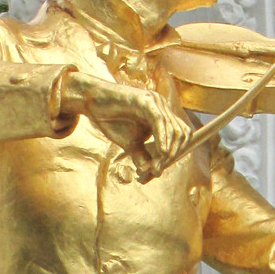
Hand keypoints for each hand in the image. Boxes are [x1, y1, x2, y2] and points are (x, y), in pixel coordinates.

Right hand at [61, 73, 191, 177]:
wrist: (93, 103)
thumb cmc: (112, 120)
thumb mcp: (130, 144)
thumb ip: (143, 157)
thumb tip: (154, 173)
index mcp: (163, 117)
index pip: (180, 137)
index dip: (175, 155)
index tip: (157, 170)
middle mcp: (163, 108)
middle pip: (181, 134)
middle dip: (173, 155)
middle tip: (156, 169)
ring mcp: (156, 102)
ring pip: (173, 129)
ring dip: (167, 151)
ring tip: (154, 165)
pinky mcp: (145, 100)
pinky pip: (159, 121)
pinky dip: (162, 138)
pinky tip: (160, 152)